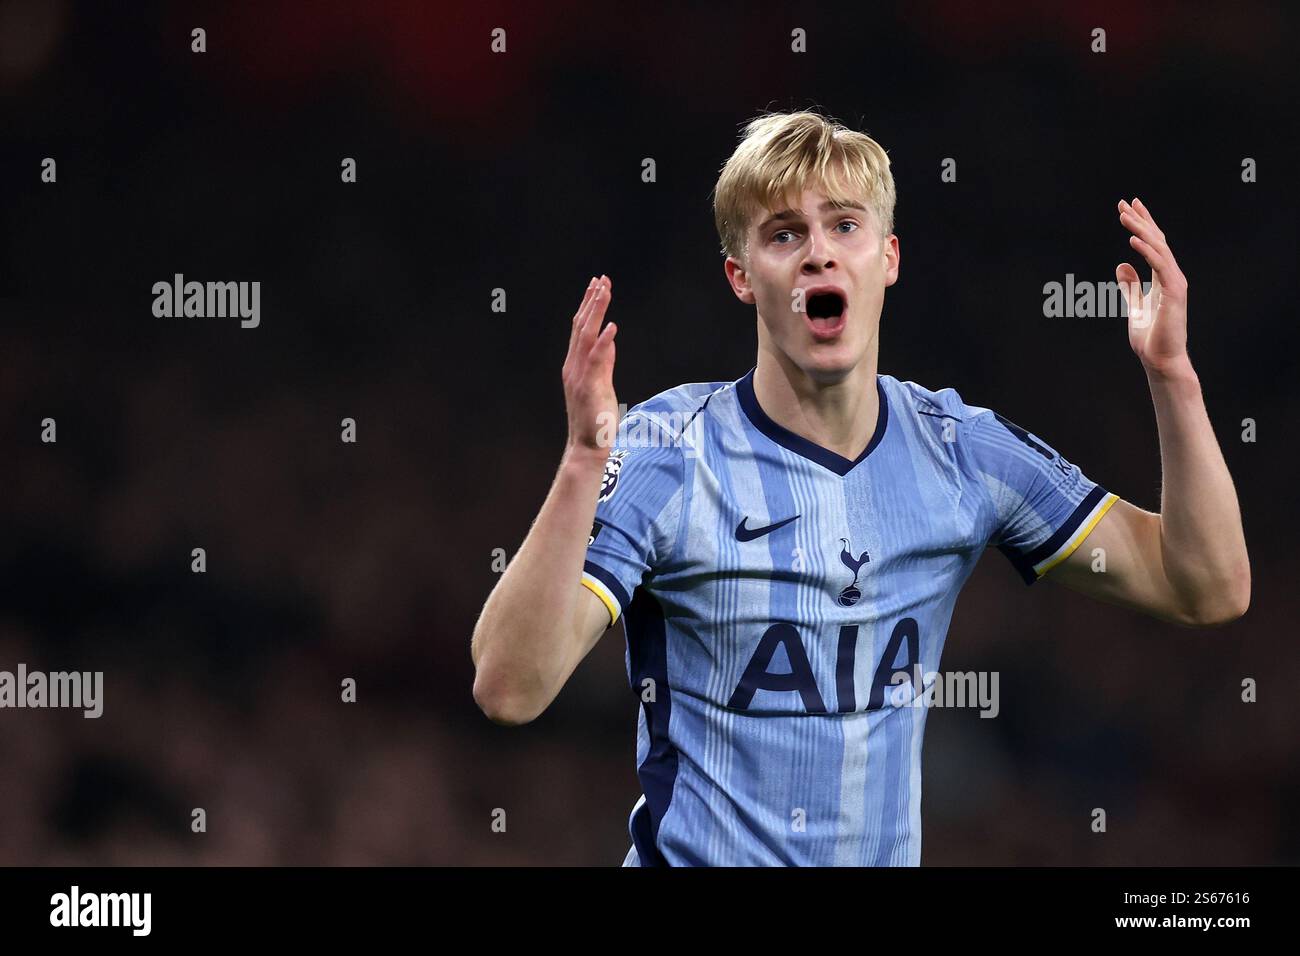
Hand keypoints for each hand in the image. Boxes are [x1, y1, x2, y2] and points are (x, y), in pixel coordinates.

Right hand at [561, 275, 618, 457]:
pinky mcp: (589, 387)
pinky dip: (603, 342)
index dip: (588, 306)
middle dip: (591, 301)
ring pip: (586, 337)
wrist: (587, 445)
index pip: (579, 329)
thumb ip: (604, 362)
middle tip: (601, 279)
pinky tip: (612, 327)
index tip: (596, 285)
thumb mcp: (601, 384)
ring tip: (604, 292)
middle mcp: (573, 366)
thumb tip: (609, 340)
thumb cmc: (595, 418)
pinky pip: (596, 360)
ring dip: (596, 313)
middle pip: (580, 327)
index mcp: (575, 365)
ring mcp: (580, 376)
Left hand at [1116, 198, 1189, 376]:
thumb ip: (1130, 286)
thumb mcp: (1135, 306)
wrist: (1160, 360)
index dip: (1142, 225)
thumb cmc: (1150, 338)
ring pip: (1159, 249)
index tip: (1129, 207)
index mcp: (1163, 278)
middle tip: (1125, 203)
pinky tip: (1132, 240)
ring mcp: (1175, 284)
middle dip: (1141, 220)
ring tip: (1125, 216)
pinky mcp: (1173, 294)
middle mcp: (1172, 276)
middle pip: (1157, 241)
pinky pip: (1160, 267)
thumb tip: (1122, 265)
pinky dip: (1147, 251)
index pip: (1153, 245)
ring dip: (1141, 230)